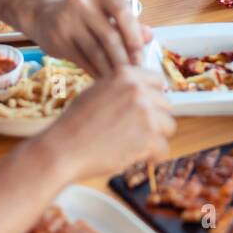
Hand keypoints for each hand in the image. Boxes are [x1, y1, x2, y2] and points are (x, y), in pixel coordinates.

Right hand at [27, 0, 149, 77]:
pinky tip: (105, 81)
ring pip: (96, 52)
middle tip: (135, 75)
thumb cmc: (86, 15)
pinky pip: (83, 61)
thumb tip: (149, 37)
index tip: (141, 55)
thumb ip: (130, 24)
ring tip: (122, 82)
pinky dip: (96, 73)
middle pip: (109, 36)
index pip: (122, 10)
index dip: (134, 35)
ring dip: (111, 70)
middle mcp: (81, 1)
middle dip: (125, 59)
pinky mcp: (57, 39)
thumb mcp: (107, 12)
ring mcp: (66, 20)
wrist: (45, 14)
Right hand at [36, 66, 175, 180]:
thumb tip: (145, 93)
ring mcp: (146, 113)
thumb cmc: (75, 124)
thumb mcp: (96, 91)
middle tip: (137, 133)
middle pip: (165, 105)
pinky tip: (137, 158)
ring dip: (155, 138)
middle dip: (155, 120)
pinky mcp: (149, 137)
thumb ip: (121, 89)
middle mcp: (138, 90)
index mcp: (125, 74)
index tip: (147, 110)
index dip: (153, 98)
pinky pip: (163, 149)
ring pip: (169, 126)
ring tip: (135, 146)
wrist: (63, 148)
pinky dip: (152, 157)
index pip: (157, 81)